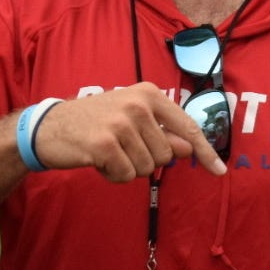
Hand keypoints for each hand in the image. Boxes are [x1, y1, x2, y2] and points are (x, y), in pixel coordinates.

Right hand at [33, 82, 225, 180]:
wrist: (49, 127)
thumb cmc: (95, 123)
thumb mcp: (131, 120)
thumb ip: (162, 133)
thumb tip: (188, 148)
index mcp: (149, 94)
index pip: (187, 127)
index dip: (205, 152)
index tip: (220, 172)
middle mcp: (138, 105)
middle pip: (166, 156)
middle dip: (146, 160)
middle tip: (121, 147)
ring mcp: (121, 123)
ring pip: (147, 169)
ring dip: (127, 169)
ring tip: (108, 152)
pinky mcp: (105, 144)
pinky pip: (126, 176)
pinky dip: (113, 175)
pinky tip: (98, 161)